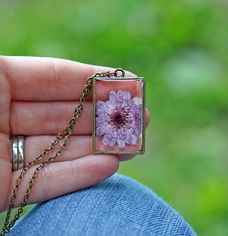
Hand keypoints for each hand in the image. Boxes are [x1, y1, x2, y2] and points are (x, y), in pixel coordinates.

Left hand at [0, 56, 149, 211]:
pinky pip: (42, 183)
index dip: (92, 79)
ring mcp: (1, 157)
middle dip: (102, 117)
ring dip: (97, 150)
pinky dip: (76, 176)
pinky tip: (108, 167)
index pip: (53, 79)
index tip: (128, 81)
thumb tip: (84, 76)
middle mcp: (2, 121)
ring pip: (59, 151)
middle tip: (138, 118)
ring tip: (131, 146)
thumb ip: (32, 73)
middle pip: (62, 117)